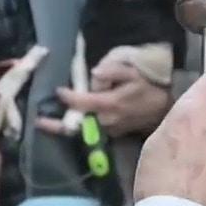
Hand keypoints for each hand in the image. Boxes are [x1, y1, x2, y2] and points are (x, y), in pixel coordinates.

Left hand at [38, 60, 171, 137]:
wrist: (168, 107)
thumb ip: (112, 71)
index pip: (82, 103)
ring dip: (67, 125)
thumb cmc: (149, 86)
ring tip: (48, 120)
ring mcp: (110, 130)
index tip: (58, 91)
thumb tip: (94, 73)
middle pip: (77, 125)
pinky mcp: (113, 134)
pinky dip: (80, 126)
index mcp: (109, 105)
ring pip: (83, 129)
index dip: (68, 97)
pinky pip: (92, 130)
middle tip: (38, 122)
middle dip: (57, 125)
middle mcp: (106, 121)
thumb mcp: (133, 73)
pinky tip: (70, 120)